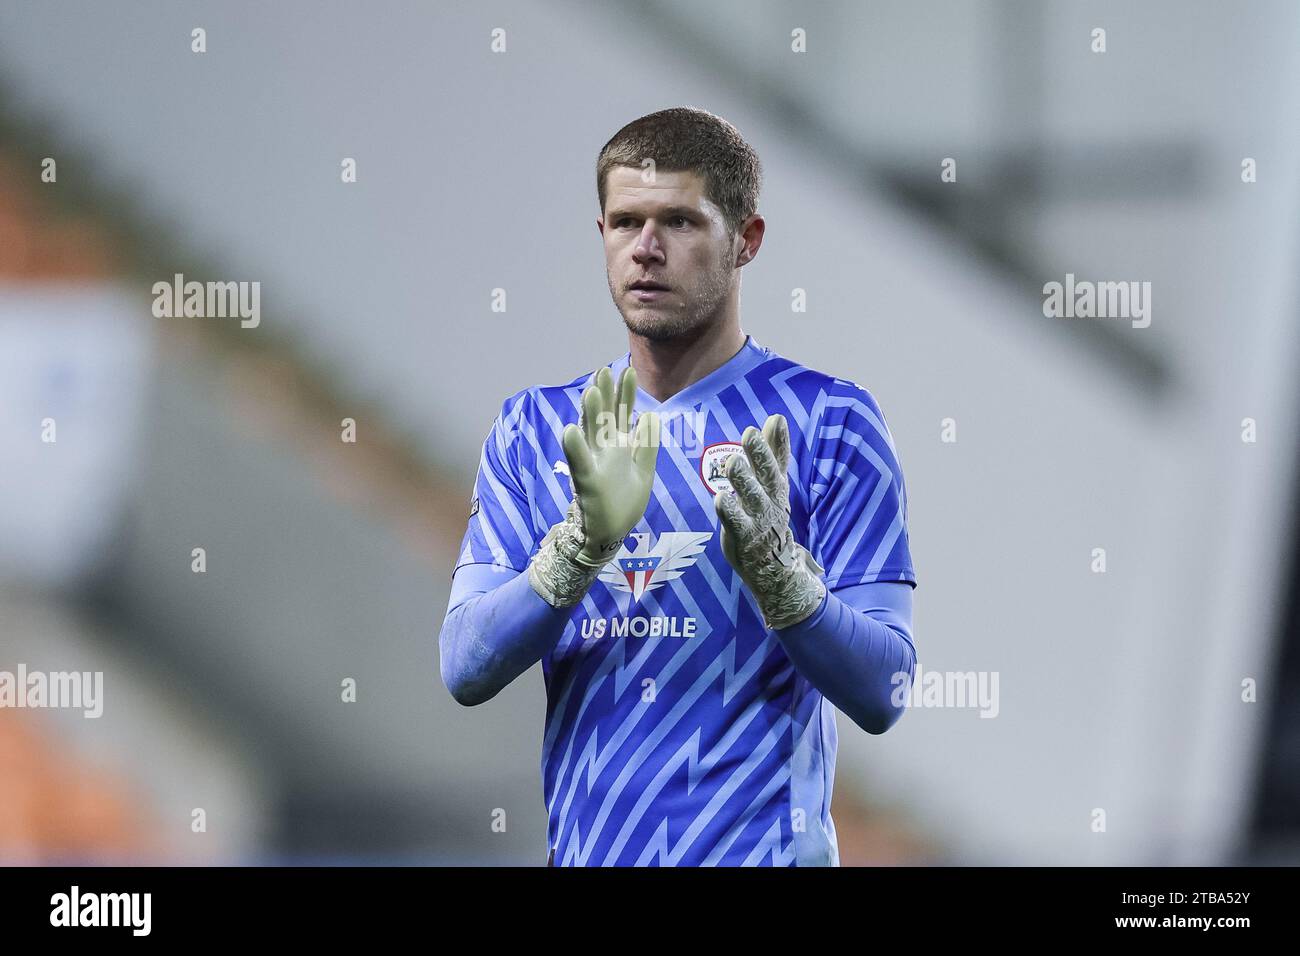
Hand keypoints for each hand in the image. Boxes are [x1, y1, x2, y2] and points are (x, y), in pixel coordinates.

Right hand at [563, 365, 660, 566]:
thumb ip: (646, 445)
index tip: (628, 370)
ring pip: (590, 435)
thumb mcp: (644, 472)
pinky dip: (575, 448)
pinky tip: (569, 430)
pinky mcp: (587, 483)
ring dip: (588, 414)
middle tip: (604, 370)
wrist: (607, 535)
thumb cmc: (623, 503)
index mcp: (617, 447)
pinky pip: (580, 464)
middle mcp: (602, 452)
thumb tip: (650, 414)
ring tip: (590, 391)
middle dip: (604, 394)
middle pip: (602, 417)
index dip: (625, 394)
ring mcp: (593, 465)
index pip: (621, 415)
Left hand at [714, 413, 825, 629]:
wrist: (774, 567)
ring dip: (744, 480)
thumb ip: (773, 454)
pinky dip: (729, 511)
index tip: (775, 419)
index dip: (779, 442)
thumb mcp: (773, 485)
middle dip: (760, 455)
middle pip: (768, 476)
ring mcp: (758, 520)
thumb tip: (776, 418)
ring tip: (733, 461)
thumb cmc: (767, 517)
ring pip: (753, 498)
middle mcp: (771, 501)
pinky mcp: (743, 537)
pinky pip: (736, 523)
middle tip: (749, 433)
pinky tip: (720, 497)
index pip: (780, 461)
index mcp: (777, 487)